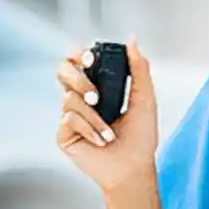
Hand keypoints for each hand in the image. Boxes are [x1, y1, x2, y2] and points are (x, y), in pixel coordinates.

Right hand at [54, 35, 158, 193]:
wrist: (134, 167)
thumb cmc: (141, 137)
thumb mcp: (145, 98)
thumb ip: (139, 68)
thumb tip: (132, 40)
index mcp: (98, 86)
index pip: (79, 62)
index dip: (77, 55)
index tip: (89, 58)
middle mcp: (81, 98)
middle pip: (63, 72)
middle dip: (79, 80)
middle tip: (96, 96)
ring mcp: (71, 116)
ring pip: (70, 99)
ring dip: (94, 117)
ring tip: (109, 132)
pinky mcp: (64, 134)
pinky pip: (69, 119)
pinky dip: (89, 129)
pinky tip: (100, 140)